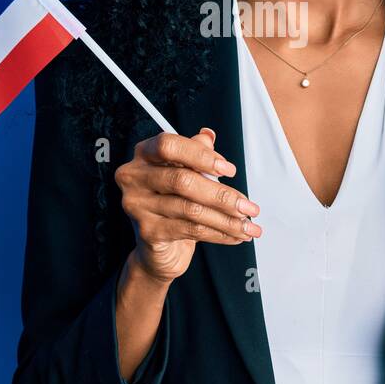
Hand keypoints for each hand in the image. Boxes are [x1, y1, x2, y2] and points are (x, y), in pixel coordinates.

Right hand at [116, 126, 262, 283]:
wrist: (157, 247)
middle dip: (223, 195)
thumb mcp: (183, 172)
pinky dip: (219, 233)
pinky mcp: (149, 232)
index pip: (169, 146)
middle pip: (183, 181)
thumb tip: (208, 136)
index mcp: (144, 154)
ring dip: (227, 219)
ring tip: (248, 225)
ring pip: (191, 210)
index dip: (201, 156)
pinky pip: (191, 230)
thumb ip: (194, 153)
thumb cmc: (171, 202)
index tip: (229, 170)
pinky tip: (234, 235)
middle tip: (249, 207)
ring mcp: (138, 206)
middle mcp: (135, 177)